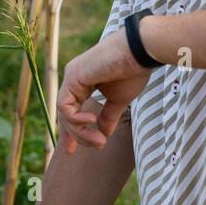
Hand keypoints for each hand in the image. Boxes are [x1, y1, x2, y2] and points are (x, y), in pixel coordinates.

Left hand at [57, 30, 153, 154]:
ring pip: (64, 113)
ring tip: (99, 141)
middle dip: (73, 135)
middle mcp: (74, 79)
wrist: (140, 53)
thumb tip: (103, 134)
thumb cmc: (133, 71)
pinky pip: (65, 105)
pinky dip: (76, 119)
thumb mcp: (118, 100)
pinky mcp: (72, 77)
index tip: (72, 151)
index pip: (71, 111)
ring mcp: (71, 77)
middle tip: (89, 149)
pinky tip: (92, 121)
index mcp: (83, 83)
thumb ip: (108, 116)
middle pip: (65, 114)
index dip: (71, 132)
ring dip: (80, 132)